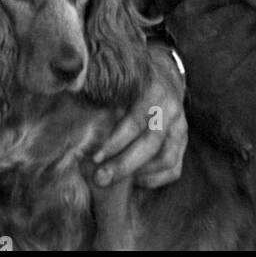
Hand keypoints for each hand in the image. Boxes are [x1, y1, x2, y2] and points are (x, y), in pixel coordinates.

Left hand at [91, 44, 187, 188]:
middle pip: (151, 143)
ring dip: (139, 174)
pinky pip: (173, 168)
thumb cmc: (133, 81)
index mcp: (153, 89)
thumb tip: (72, 108)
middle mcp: (171, 108)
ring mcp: (181, 127)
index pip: (136, 120)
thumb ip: (103, 95)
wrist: (165, 75)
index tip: (94, 157)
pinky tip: (134, 180)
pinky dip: (154, 179)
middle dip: (124, 164)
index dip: (115, 141)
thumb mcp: (120, 79)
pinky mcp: (184, 142)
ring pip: (166, 159)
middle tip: (100, 178)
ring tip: (115, 179)